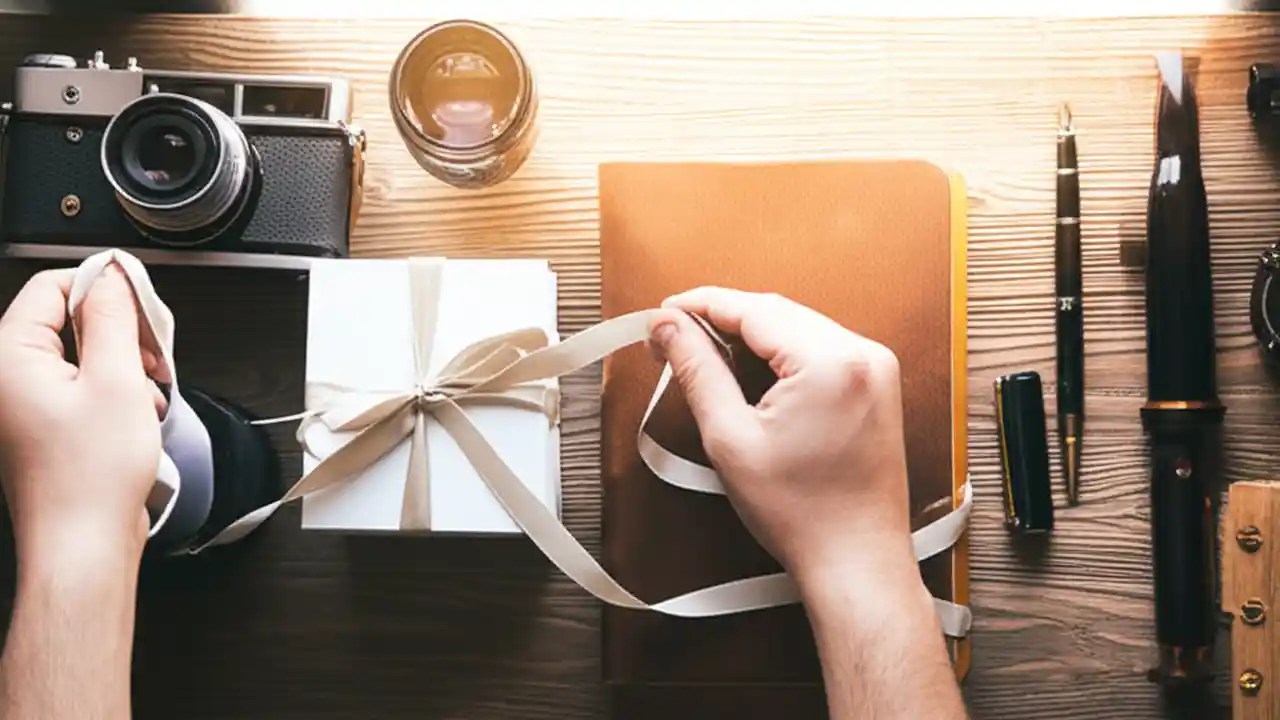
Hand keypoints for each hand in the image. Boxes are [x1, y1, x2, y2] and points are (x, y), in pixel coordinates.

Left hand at [0, 267, 164, 561]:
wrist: (82, 544)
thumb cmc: (89, 478)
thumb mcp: (118, 380)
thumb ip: (114, 318)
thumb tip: (111, 277)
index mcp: (10, 356)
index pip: (52, 286)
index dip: (103, 289)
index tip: (140, 305)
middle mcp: (5, 378)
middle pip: (65, 320)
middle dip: (118, 333)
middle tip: (151, 356)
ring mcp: (19, 404)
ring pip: (77, 355)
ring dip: (121, 366)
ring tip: (146, 395)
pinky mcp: (38, 426)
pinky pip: (76, 387)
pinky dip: (111, 392)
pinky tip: (134, 415)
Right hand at [649, 288, 915, 586]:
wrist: (856, 560)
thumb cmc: (799, 512)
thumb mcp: (730, 437)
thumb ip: (697, 370)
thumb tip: (667, 326)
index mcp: (830, 361)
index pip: (753, 308)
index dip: (701, 305)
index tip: (663, 312)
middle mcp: (862, 352)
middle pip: (777, 311)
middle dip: (723, 317)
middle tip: (673, 335)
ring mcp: (877, 367)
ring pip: (799, 325)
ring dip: (751, 332)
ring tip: (705, 352)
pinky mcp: (879, 384)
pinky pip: (822, 345)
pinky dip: (782, 349)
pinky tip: (750, 366)